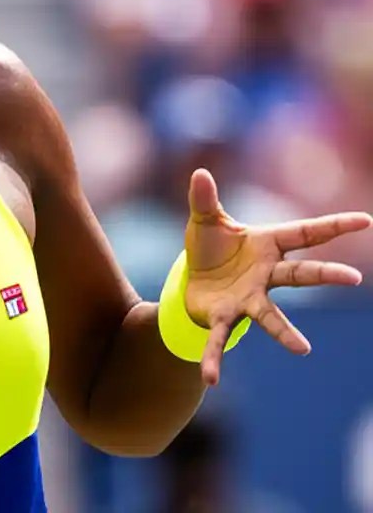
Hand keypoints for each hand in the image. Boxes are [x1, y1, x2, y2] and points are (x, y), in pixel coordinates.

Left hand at [183, 168, 371, 384]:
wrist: (194, 279)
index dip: (334, 226)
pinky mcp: (224, 317)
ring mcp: (248, 299)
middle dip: (325, 275)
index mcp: (267, 245)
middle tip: (354, 278)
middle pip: (300, 275)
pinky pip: (220, 340)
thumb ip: (204, 199)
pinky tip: (210, 379)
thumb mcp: (205, 221)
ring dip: (285, 333)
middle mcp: (265, 275)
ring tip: (303, 350)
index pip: (305, 233)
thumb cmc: (211, 247)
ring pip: (269, 316)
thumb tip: (199, 171)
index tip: (365, 221)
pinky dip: (215, 358)